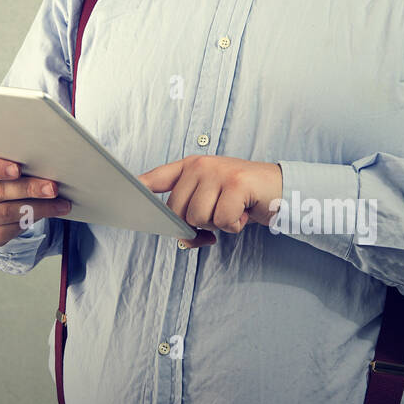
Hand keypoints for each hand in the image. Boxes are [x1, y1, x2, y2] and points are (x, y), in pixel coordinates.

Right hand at [0, 152, 71, 247]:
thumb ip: (1, 154)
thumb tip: (38, 154)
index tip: (18, 169)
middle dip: (27, 189)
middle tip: (52, 187)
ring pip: (4, 214)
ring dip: (36, 207)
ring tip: (59, 202)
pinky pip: (7, 230)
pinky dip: (30, 220)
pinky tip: (47, 212)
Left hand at [138, 156, 282, 249]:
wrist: (281, 190)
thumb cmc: (243, 199)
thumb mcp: (214, 202)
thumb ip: (192, 215)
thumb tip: (181, 237)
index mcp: (190, 167)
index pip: (157, 177)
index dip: (139, 187)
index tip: (122, 191)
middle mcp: (200, 165)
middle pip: (177, 210)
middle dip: (197, 223)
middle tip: (219, 216)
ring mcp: (217, 172)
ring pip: (198, 217)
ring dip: (218, 224)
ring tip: (233, 211)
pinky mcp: (236, 183)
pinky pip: (222, 220)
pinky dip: (235, 225)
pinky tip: (244, 213)